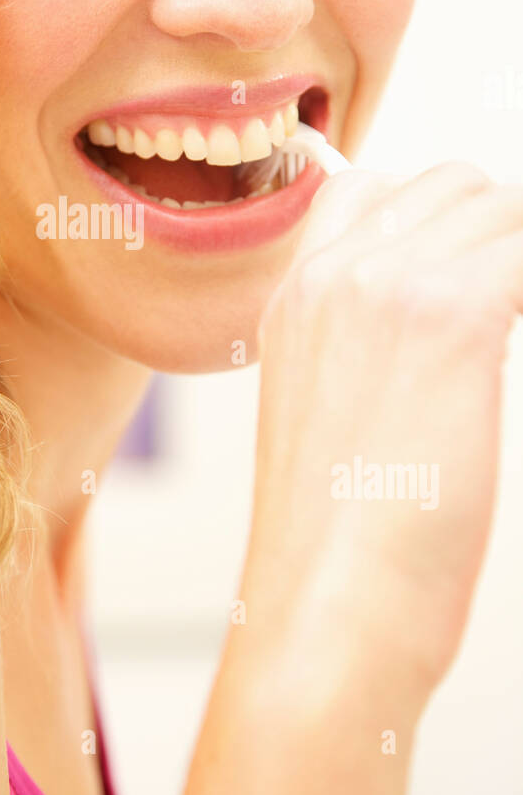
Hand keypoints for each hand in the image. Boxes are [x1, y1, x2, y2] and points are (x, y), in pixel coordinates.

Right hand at [244, 162, 522, 704]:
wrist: (330, 609)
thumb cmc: (339, 543)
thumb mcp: (318, 415)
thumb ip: (359, 342)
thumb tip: (442, 315)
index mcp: (295, 296)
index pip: (372, 187)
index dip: (436, 222)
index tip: (473, 278)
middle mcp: (334, 273)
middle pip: (452, 186)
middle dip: (497, 236)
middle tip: (507, 315)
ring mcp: (389, 285)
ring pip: (503, 210)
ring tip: (508, 342)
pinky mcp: (454, 317)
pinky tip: (519, 351)